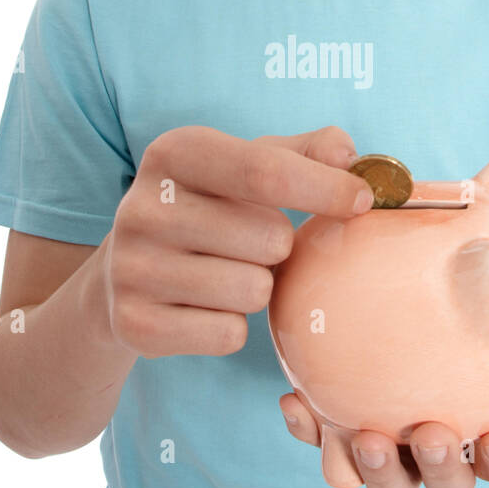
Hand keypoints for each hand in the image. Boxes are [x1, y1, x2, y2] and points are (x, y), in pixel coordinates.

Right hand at [98, 122, 371, 358]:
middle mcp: (142, 206)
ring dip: (258, 288)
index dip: (325, 189)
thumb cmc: (211, 206)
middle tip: (251, 243)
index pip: (265, 172)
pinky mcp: (134, 324)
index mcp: (174, 152)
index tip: (363, 201)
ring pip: (252, 291)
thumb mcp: (249, 163)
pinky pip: (228, 335)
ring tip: (227, 272)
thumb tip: (349, 155)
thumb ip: (306, 153)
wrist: (125, 268)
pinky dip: (232, 326)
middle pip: (270, 239)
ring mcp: (132, 267)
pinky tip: (205, 306)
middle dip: (280, 246)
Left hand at [280, 372, 488, 487]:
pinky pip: (324, 445)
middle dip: (441, 468)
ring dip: (377, 469)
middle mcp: (449, 455)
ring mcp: (397, 447)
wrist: (432, 276)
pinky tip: (298, 401)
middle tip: (433, 430)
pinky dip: (310, 430)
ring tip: (369, 433)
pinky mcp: (344, 425)